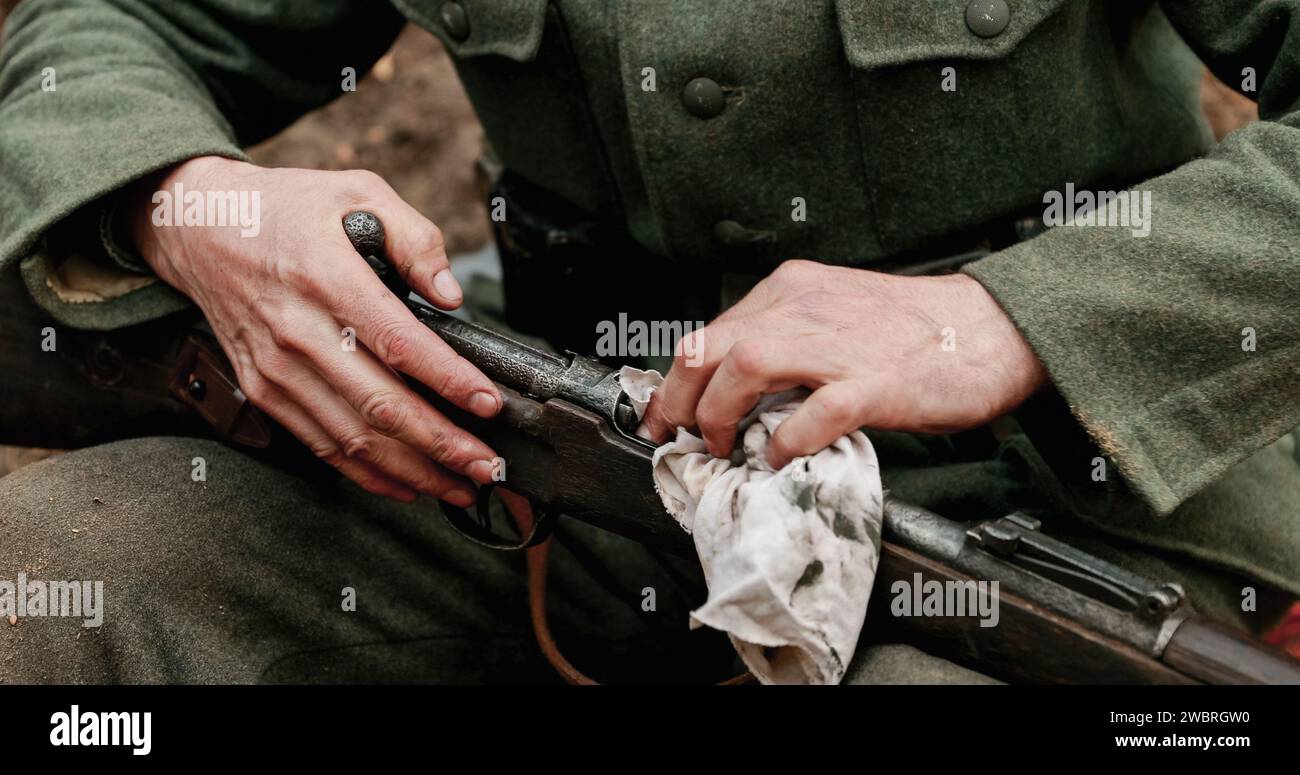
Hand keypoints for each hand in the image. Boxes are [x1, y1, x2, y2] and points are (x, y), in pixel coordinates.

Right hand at [129, 156, 501, 504]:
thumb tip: (450, 294)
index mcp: (326, 277)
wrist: (199, 225)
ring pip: (353, 436)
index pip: (397, 341)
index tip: (488, 403)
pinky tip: (407, 485)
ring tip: (461, 485)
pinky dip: (367, 473)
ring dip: (412, 470)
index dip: (447, 379)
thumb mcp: (356, 192)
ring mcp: (277, 368)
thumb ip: (414, 239)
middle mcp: (298, 330)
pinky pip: (321, 444)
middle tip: (487, 464)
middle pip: (379, 404)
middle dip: (442, 443)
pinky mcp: (264, 389)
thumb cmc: (285, 210)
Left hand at [639, 260, 1047, 467]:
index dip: (675, 379)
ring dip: (719, 413)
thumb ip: (785, 337)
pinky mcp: (875, 383)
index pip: (711, 332)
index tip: (662, 413)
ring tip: (723, 446)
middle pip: (712, 346)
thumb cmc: (911, 329)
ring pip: (746, 366)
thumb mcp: (834, 314)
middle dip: (679, 398)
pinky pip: (812, 412)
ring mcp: (840, 344)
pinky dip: (785, 440)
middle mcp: (806, 307)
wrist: (992, 327)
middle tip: (678, 436)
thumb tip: (732, 386)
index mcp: (793, 289)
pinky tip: (779, 457)